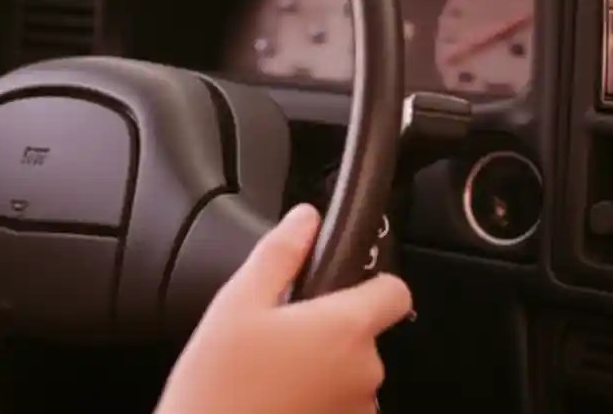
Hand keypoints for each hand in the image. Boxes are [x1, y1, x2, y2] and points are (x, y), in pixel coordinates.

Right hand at [156, 204, 411, 413]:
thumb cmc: (217, 386)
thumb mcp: (237, 304)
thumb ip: (280, 254)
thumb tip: (306, 218)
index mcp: (345, 328)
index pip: (395, 291)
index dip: (373, 282)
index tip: (340, 287)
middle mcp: (364, 371)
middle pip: (366, 334)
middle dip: (331, 331)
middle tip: (280, 337)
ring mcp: (357, 410)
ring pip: (351, 374)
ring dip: (325, 370)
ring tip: (274, 374)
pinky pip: (341, 406)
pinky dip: (319, 401)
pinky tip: (279, 400)